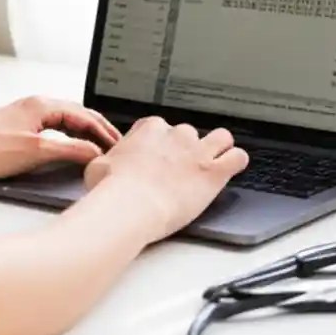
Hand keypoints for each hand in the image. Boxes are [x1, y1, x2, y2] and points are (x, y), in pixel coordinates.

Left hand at [0, 96, 121, 178]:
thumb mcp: (37, 152)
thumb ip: (70, 150)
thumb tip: (95, 152)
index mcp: (43, 104)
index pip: (85, 115)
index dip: (105, 132)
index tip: (118, 147)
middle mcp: (36, 104)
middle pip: (78, 115)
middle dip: (99, 130)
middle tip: (117, 147)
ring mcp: (26, 115)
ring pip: (66, 121)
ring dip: (85, 133)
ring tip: (100, 148)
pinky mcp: (19, 127)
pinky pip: (54, 128)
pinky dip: (70, 137)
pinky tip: (72, 149)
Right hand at [81, 117, 247, 241]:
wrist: (129, 207)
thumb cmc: (111, 190)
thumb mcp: (98, 166)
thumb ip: (109, 160)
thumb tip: (105, 164)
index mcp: (149, 130)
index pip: (162, 127)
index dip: (161, 144)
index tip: (158, 158)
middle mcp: (176, 136)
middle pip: (189, 133)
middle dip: (187, 149)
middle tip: (180, 169)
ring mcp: (197, 152)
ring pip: (221, 137)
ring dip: (218, 149)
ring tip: (212, 164)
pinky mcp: (213, 172)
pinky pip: (238, 157)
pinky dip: (236, 162)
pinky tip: (230, 170)